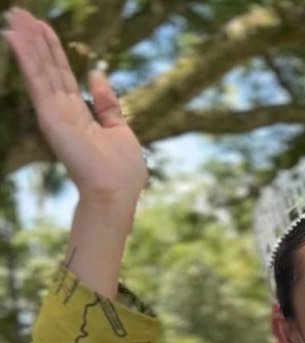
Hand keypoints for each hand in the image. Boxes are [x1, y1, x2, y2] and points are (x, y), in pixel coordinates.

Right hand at [4, 8, 147, 203]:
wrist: (116, 195)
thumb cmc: (123, 173)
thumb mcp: (121, 130)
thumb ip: (108, 104)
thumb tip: (98, 76)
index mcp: (79, 114)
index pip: (62, 75)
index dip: (53, 50)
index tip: (43, 27)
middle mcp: (63, 112)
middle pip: (47, 67)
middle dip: (35, 39)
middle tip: (20, 11)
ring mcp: (55, 114)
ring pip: (40, 69)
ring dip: (27, 42)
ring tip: (15, 16)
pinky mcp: (51, 118)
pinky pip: (37, 81)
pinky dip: (26, 59)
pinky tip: (14, 37)